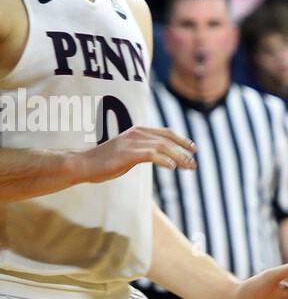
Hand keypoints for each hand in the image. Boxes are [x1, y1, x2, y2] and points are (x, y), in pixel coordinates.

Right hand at [78, 126, 196, 182]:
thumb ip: (142, 151)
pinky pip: (152, 155)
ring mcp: (133, 142)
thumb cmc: (103, 162)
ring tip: (189, 167)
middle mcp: (138, 133)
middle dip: (184, 151)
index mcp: (138, 131)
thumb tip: (158, 157)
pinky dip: (165, 160)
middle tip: (194, 163)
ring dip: (179, 157)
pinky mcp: (128, 154)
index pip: (166, 132)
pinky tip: (173, 168)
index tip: (193, 148)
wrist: (82, 165)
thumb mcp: (127, 152)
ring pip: (163, 147)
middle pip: (168, 139)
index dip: (182, 139)